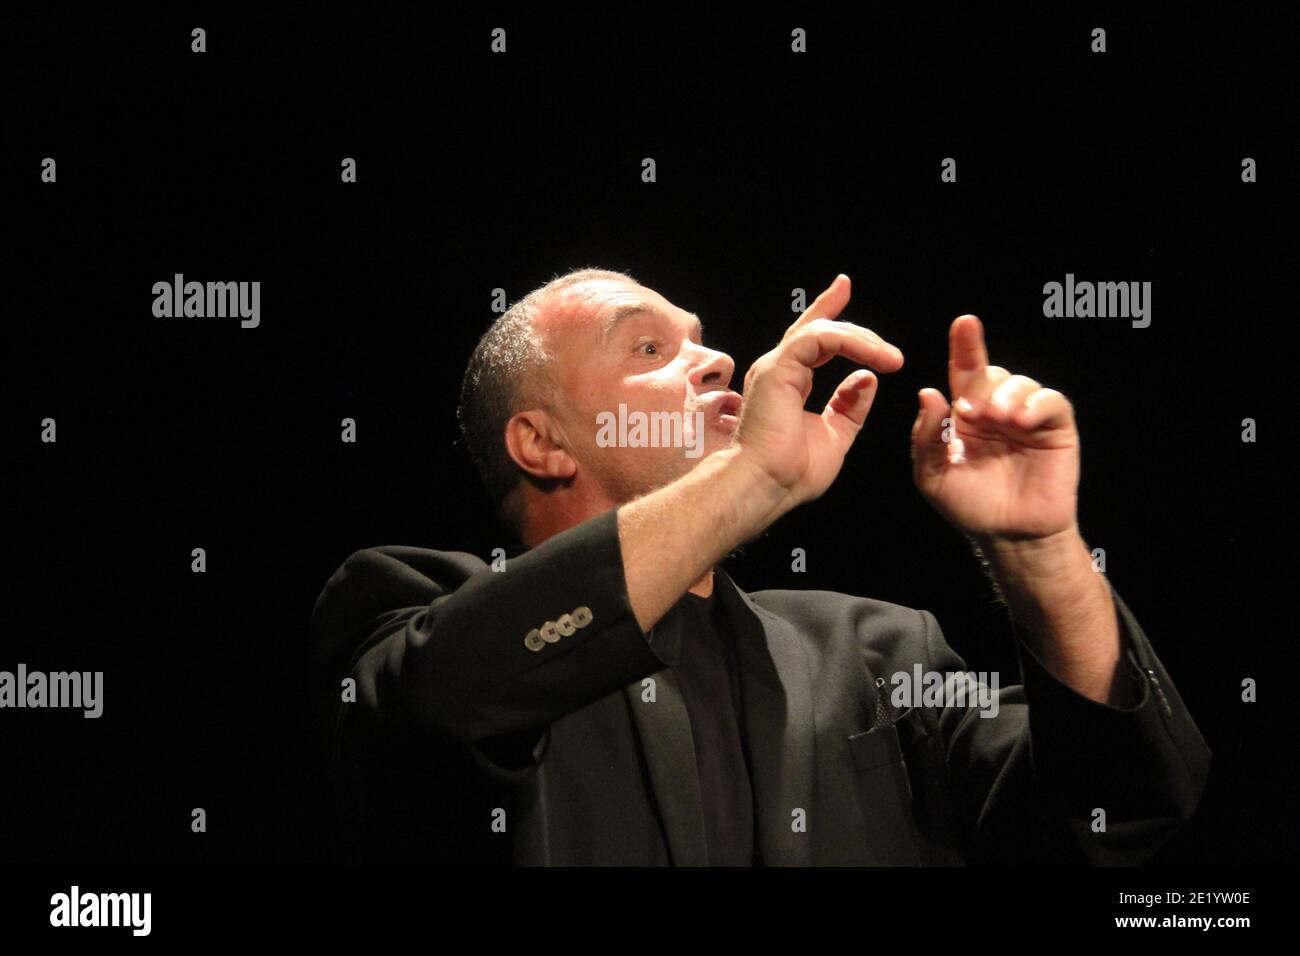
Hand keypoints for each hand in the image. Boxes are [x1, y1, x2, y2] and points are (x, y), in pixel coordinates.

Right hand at [736, 274, 903, 507]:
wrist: (767, 486)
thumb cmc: (792, 473)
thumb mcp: (835, 435)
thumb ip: (849, 406)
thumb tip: (867, 378)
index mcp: (788, 383)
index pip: (812, 339)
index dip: (829, 310)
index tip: (844, 287)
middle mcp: (779, 370)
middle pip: (816, 326)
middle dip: (853, 323)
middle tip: (891, 352)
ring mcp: (775, 366)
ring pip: (823, 331)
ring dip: (863, 341)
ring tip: (892, 360)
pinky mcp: (778, 367)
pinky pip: (820, 338)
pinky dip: (851, 344)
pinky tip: (875, 360)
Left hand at [911, 315, 1079, 542]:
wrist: (1008, 535)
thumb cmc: (970, 506)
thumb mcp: (933, 475)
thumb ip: (926, 436)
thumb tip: (928, 392)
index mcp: (965, 416)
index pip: (964, 372)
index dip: (965, 346)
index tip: (964, 323)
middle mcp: (996, 410)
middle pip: (992, 373)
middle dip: (982, 383)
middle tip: (972, 411)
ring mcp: (1027, 417)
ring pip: (1021, 382)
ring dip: (1007, 394)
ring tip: (998, 419)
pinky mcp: (1056, 428)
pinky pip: (1051, 401)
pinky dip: (1036, 403)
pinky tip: (1020, 420)